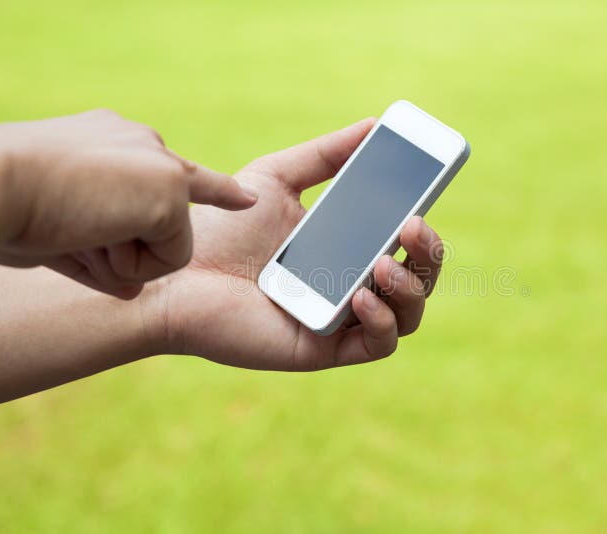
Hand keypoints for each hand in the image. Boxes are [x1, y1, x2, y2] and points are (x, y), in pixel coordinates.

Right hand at [0, 109, 257, 298]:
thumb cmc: (7, 208)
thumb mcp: (59, 229)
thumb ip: (101, 252)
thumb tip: (132, 293)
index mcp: (112, 141)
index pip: (169, 171)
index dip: (212, 190)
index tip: (246, 200)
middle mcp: (144, 144)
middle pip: (171, 214)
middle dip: (128, 245)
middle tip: (78, 231)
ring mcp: (163, 165)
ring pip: (168, 241)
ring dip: (122, 256)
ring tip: (75, 229)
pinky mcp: (172, 190)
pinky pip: (171, 258)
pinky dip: (131, 264)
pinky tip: (94, 235)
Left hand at [142, 118, 444, 369]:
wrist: (176, 274)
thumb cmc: (223, 228)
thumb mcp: (278, 178)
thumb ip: (325, 154)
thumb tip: (374, 125)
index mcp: (347, 248)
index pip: (405, 240)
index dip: (425, 223)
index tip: (430, 193)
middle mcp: (351, 283)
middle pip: (417, 277)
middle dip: (428, 254)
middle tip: (414, 226)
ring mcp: (340, 318)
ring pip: (408, 313)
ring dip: (410, 287)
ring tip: (383, 264)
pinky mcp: (323, 348)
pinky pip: (377, 344)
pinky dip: (382, 321)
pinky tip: (361, 295)